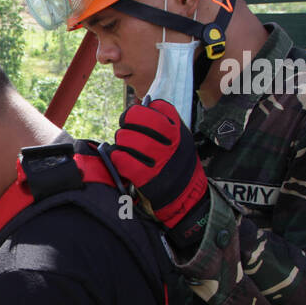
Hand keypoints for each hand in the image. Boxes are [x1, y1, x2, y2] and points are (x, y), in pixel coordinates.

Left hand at [109, 100, 209, 251]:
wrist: (187, 197)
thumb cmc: (177, 165)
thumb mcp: (180, 140)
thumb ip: (164, 125)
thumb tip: (137, 113)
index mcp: (179, 129)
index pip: (157, 107)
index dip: (141, 111)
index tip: (135, 118)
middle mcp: (171, 142)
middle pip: (138, 119)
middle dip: (126, 124)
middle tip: (125, 133)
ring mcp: (159, 159)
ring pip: (128, 139)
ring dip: (121, 142)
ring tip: (124, 147)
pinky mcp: (147, 177)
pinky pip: (123, 160)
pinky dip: (118, 158)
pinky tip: (121, 160)